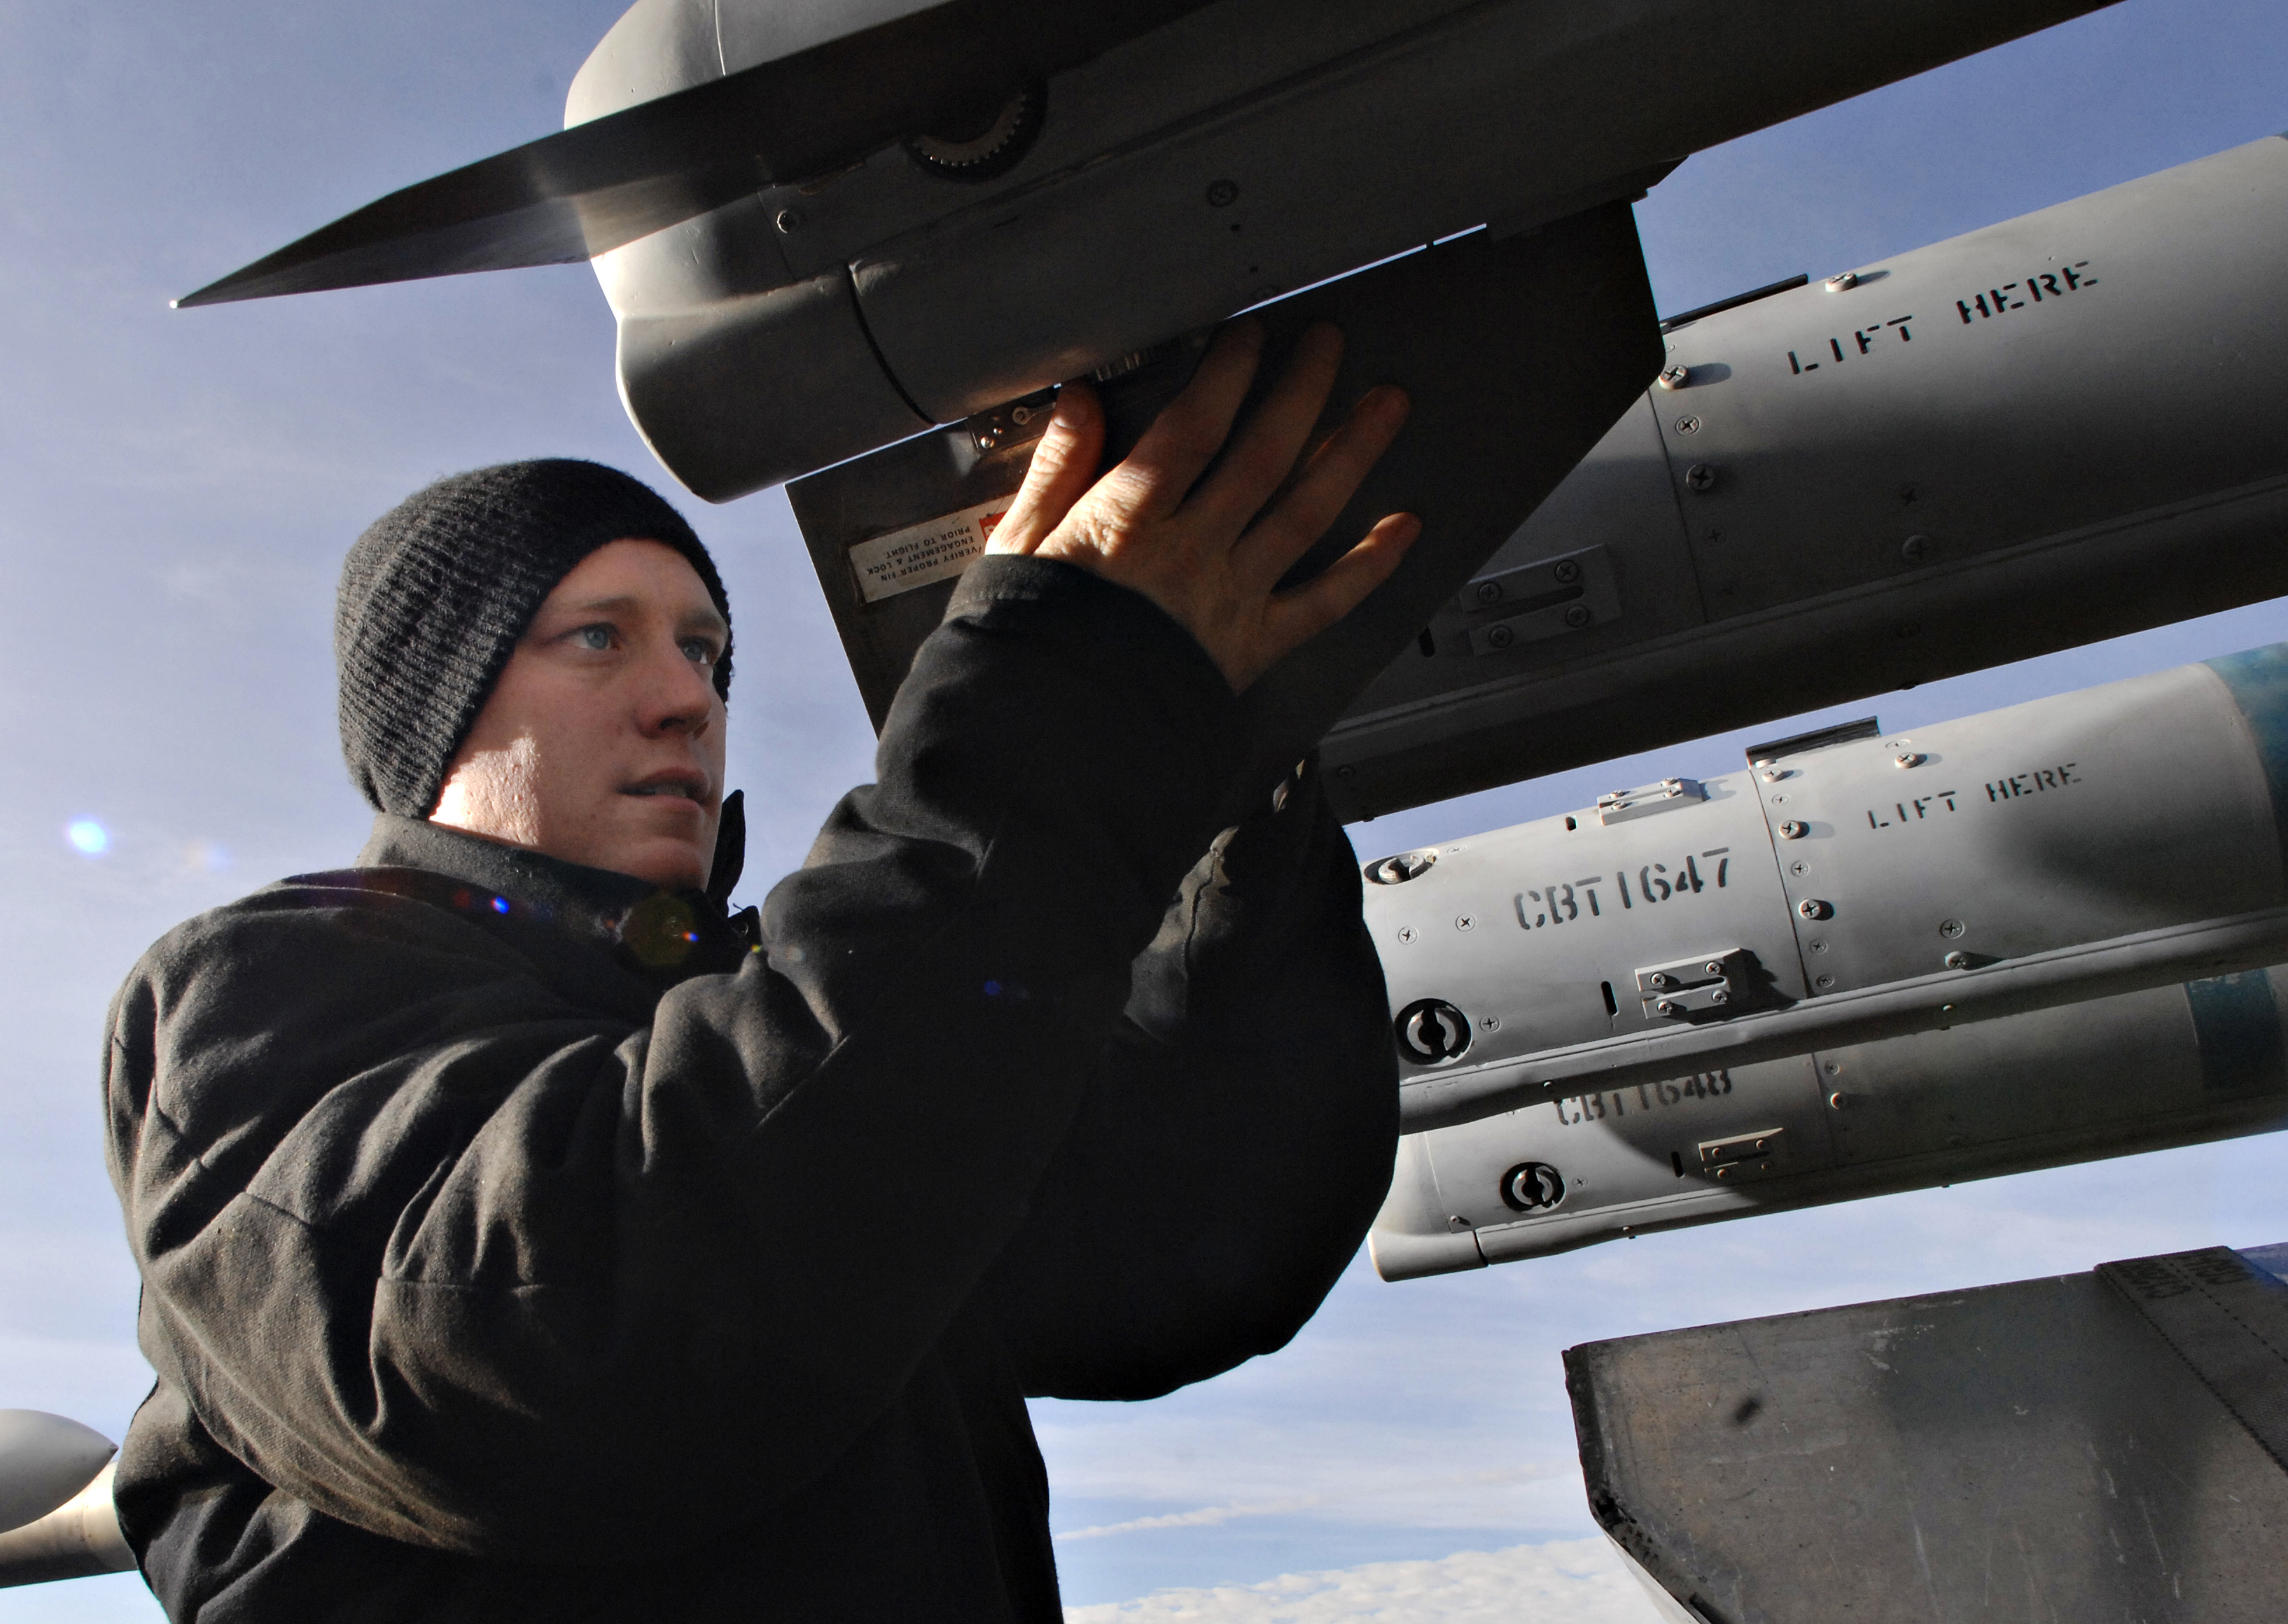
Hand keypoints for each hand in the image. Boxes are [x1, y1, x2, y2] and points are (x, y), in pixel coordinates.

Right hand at [985, 318, 1417, 692]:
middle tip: (1329, 344)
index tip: (1249, 337)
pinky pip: (1323, 602)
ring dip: (1351, 453)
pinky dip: (1370, 565)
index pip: (1194, 426)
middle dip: (1302, 390)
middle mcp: (1192, 550)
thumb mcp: (1015, 548)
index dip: (1229, 373)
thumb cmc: (1025, 650)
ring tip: (1387, 406)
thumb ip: (1054, 471)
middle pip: (1263, 454)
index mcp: (1129, 520)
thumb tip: (1076, 402)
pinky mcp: (1252, 646)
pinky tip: (1403, 529)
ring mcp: (1230, 597)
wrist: (1049, 745)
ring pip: (1305, 511)